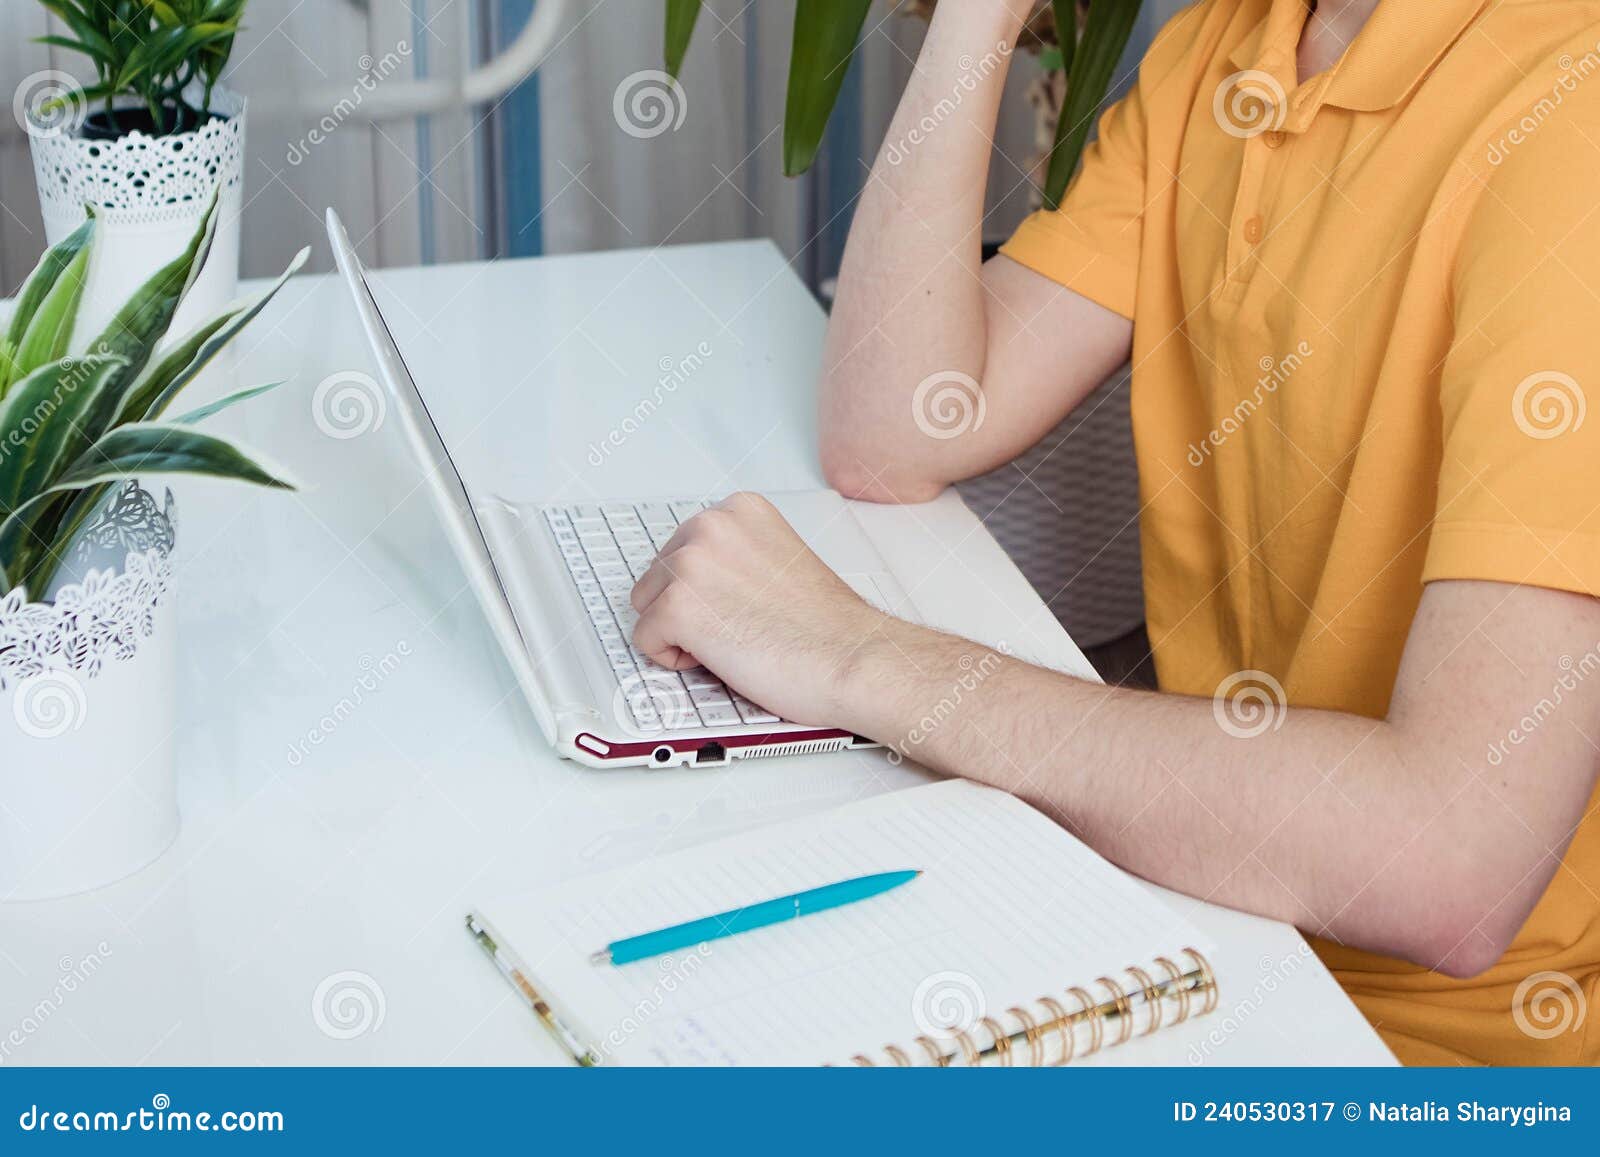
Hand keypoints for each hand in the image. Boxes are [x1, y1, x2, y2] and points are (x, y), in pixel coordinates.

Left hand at [629, 492, 887, 726]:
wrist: (852, 660)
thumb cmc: (826, 627)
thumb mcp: (779, 560)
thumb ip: (737, 556)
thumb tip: (704, 577)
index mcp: (739, 510)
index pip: (682, 548)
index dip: (705, 588)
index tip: (737, 604)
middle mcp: (712, 526)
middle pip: (658, 574)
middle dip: (686, 607)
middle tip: (739, 625)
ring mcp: (692, 563)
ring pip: (647, 606)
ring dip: (679, 633)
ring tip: (733, 639)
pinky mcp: (678, 607)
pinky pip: (644, 640)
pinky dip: (673, 660)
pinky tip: (722, 657)